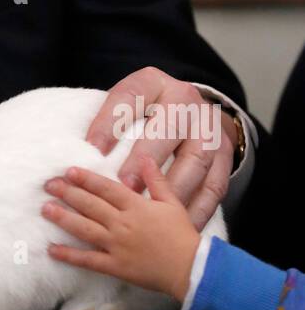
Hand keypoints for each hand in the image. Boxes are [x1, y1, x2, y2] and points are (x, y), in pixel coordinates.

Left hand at [42, 154, 199, 300]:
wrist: (191, 269)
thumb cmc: (182, 235)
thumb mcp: (172, 202)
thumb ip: (156, 180)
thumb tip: (145, 158)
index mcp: (136, 206)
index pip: (106, 188)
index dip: (86, 179)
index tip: (69, 171)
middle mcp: (123, 224)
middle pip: (90, 205)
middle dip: (68, 193)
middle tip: (48, 185)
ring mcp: (117, 246)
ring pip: (85, 229)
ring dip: (64, 218)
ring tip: (45, 209)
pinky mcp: (115, 266)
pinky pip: (88, 260)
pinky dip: (69, 255)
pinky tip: (52, 250)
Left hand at [85, 67, 235, 230]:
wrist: (194, 110)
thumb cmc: (147, 112)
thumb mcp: (127, 103)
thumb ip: (109, 121)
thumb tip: (85, 153)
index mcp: (154, 83)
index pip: (130, 96)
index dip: (111, 121)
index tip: (93, 148)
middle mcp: (186, 101)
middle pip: (168, 129)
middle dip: (147, 158)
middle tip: (126, 186)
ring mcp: (209, 128)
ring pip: (195, 160)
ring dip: (173, 190)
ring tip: (152, 214)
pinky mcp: (225, 155)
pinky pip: (214, 186)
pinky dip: (198, 209)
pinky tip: (181, 226)